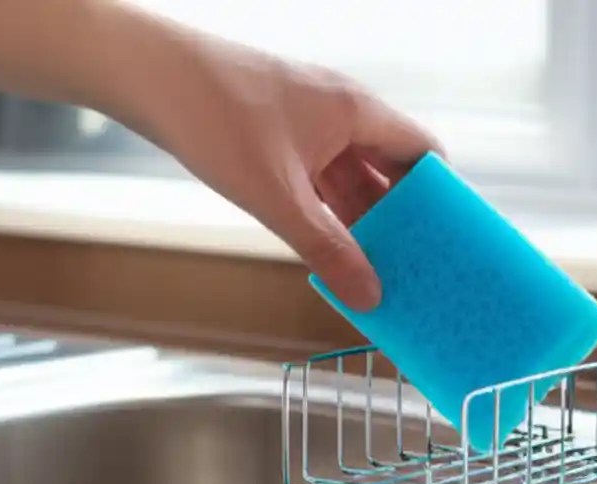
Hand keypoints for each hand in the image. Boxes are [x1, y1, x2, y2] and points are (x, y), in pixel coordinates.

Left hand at [105, 13, 443, 311]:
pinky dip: (329, 208)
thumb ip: (327, 249)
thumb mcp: (278, 198)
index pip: (424, 153)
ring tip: (373, 268)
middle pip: (390, 168)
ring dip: (362, 218)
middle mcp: (341, 111)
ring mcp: (309, 121)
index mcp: (357, 112)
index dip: (439, 197)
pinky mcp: (279, 131)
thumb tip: (369, 295)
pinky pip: (320, 175)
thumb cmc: (216, 119)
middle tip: (410, 269)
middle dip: (400, 218)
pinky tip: (328, 245)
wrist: (150, 76)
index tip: (446, 243)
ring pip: (351, 174)